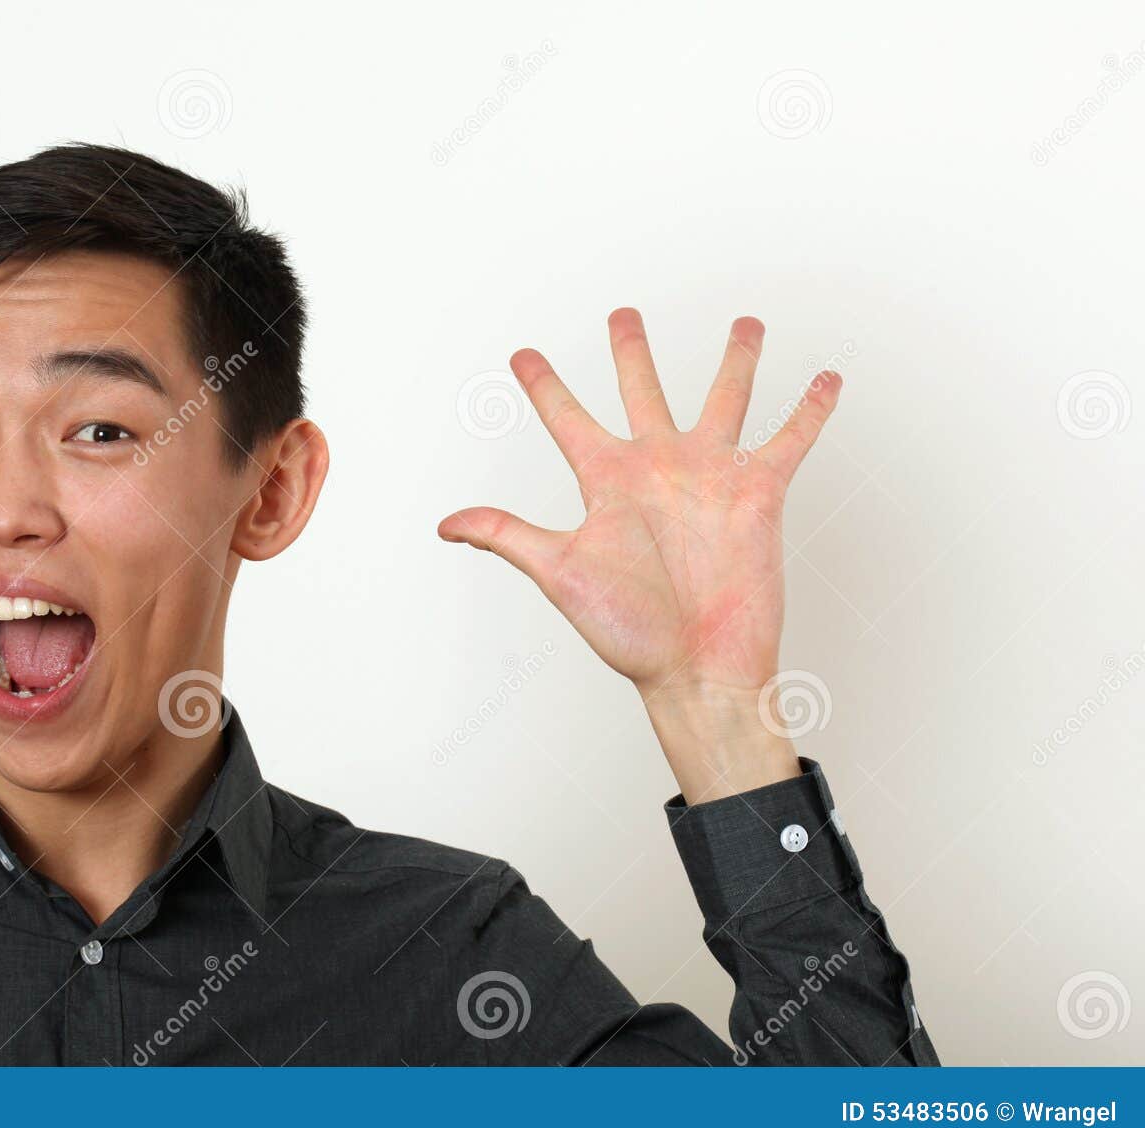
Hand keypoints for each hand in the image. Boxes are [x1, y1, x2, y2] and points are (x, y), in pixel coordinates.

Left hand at [439, 308, 840, 800]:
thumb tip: (447, 524)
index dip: (543, 385)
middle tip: (622, 313)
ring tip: (747, 323)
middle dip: (631, 351)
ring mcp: (710, 477)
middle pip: (642, 390)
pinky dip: (810, 409)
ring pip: (725, 398)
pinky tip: (827, 378)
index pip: (567, 418)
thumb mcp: (560, 573)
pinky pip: (789, 439)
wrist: (696, 667)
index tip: (522, 355)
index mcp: (607, 482)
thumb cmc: (629, 630)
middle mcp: (657, 469)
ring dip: (737, 360)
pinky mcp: (759, 493)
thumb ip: (509, 535)